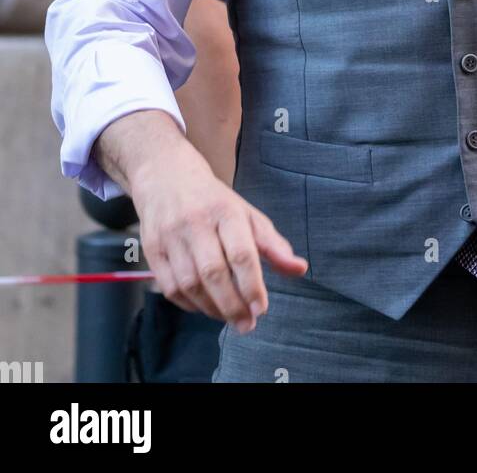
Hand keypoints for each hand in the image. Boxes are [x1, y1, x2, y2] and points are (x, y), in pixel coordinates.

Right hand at [134, 140, 307, 332]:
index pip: (241, 253)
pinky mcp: (152, 250)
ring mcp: (171, 236)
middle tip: (246, 324)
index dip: (252, 286)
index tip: (261, 309)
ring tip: (228, 317)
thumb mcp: (247, 215)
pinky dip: (189, 305)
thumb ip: (273, 245)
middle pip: (213, 272)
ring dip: (211, 308)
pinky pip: (170, 288)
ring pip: (190, 284)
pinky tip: (205, 306)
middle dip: (232, 305)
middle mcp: (196, 222)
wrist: (166, 177)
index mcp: (225, 211)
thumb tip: (299, 269)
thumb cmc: (214, 202)